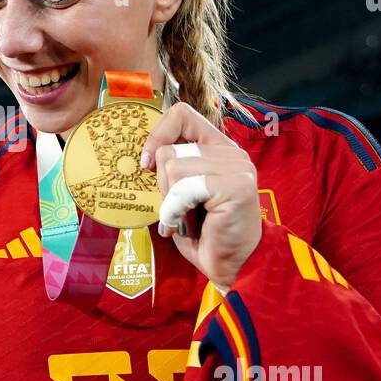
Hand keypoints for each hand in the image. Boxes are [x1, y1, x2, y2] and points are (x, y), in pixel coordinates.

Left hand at [142, 102, 261, 288]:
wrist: (236, 265)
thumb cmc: (207, 233)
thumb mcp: (183, 193)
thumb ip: (171, 169)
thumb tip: (144, 156)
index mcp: (218, 148)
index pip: (182, 114)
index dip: (158, 134)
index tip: (148, 163)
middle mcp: (230, 152)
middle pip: (169, 149)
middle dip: (162, 185)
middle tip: (177, 208)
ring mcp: (235, 167)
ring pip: (173, 168)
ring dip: (169, 201)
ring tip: (183, 219)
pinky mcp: (234, 185)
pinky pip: (183, 188)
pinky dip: (175, 210)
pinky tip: (184, 226)